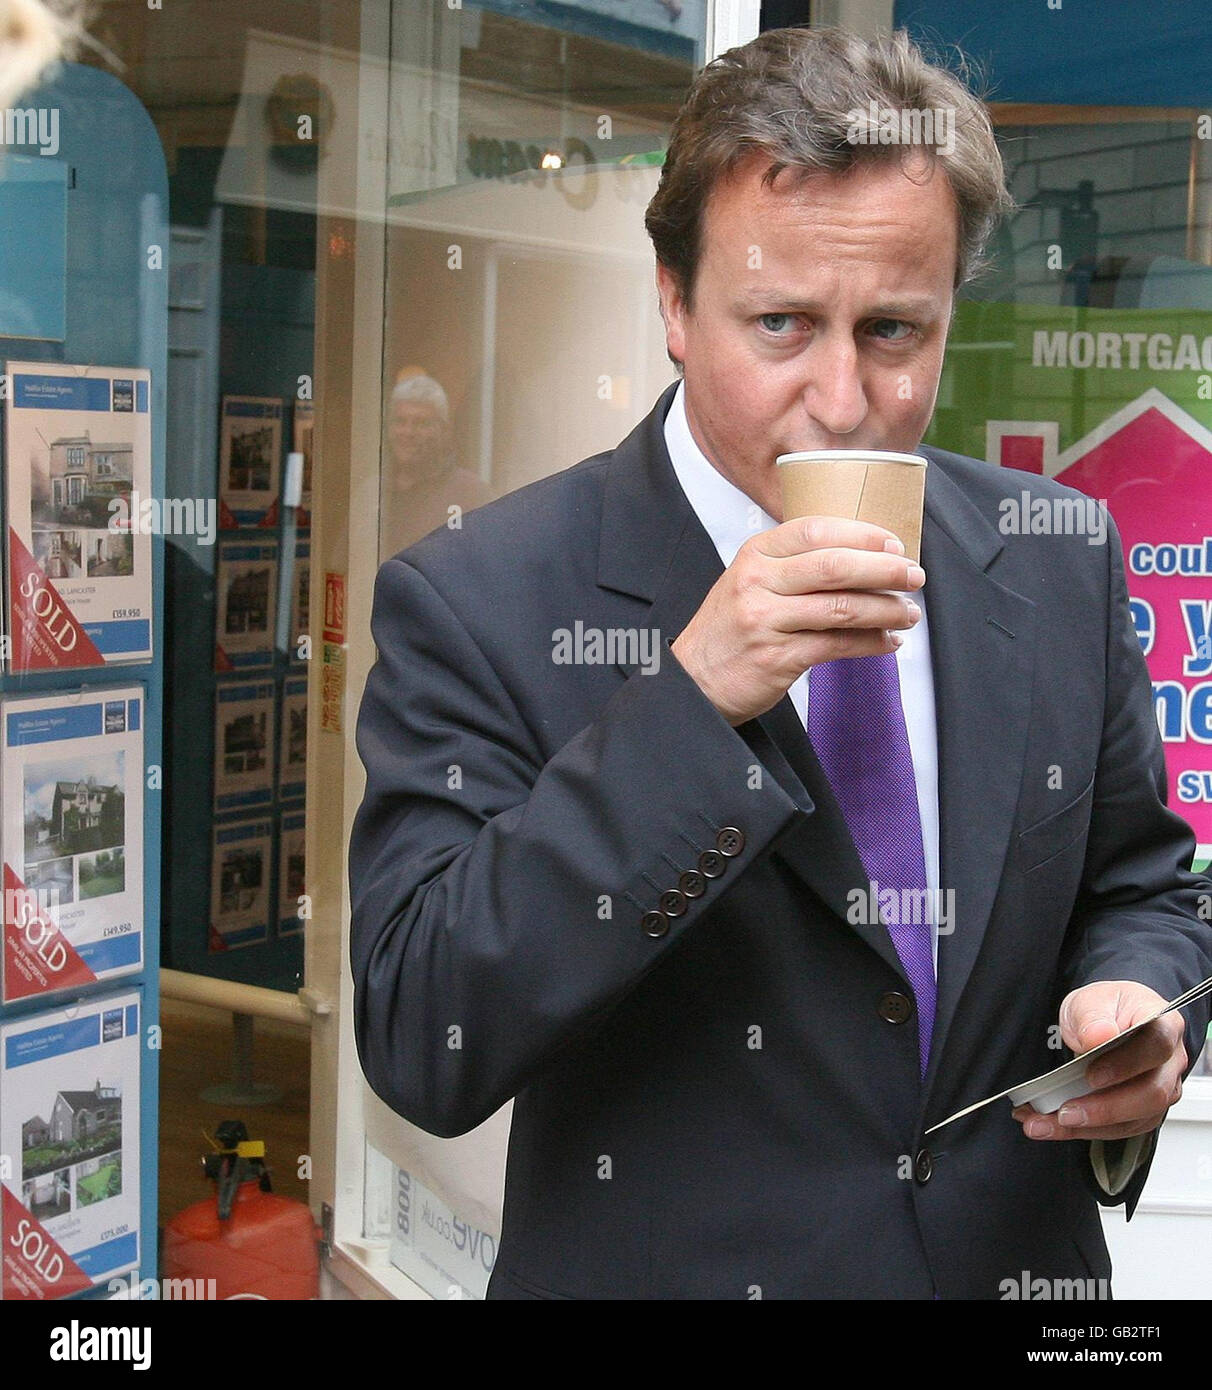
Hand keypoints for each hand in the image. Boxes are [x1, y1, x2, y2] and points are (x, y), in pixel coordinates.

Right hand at [670, 515, 924, 726]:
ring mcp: (765, 621)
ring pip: (841, 607)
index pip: (815, 531)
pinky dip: (870, 643)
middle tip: (915, 577)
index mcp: (755, 555)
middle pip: (835, 566)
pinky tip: (888, 642)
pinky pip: (836, 645)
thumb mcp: (749, 582)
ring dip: (885, 610)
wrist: (692, 681)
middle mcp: (757, 583)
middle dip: (885, 570)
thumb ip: (793, 566)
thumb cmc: (730, 630)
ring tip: (908, 613)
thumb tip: (862, 558)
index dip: (862, 535)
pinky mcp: (776, 658)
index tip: (895, 546)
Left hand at [1012, 981, 1187, 1141]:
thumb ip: (1093, 1016)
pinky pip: (1121, 1128)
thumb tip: (1098, 1036)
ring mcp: (1162, 1089)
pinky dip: (1084, 1130)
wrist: (1105, 1020)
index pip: (1156, 1046)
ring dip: (1089, 1127)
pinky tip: (1052, 1126)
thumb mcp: (1091, 1000)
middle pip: (1152, 1093)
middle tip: (1066, 1112)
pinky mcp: (1144, 1111)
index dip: (1126, 1065)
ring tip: (1047, 1123)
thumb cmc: (1106, 1009)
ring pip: (1137, 1118)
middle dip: (1106, 1108)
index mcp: (1164, 1024)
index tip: (1091, 1076)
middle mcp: (1170, 1062)